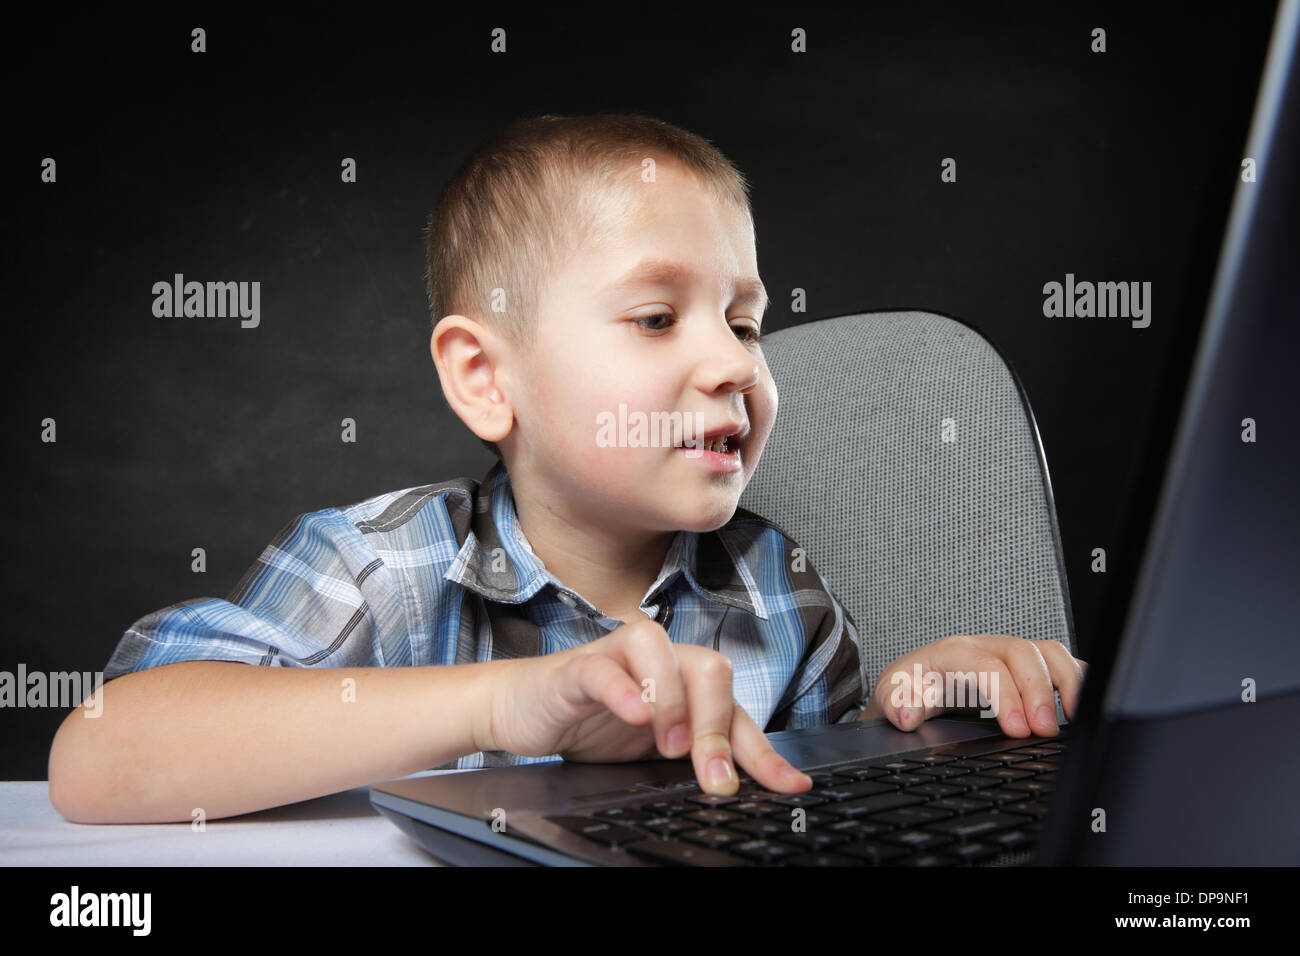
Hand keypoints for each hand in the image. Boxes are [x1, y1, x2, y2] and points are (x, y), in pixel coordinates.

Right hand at [479, 617, 812, 794]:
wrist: (521, 710)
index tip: (789, 785)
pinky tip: (634, 716)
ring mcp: (616, 658)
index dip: (764, 750)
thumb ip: (694, 759)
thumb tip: (739, 790)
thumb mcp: (651, 751)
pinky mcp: (575, 668)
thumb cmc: (588, 725)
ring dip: (673, 700)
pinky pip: (602, 667)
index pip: (735, 710)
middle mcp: (657, 661)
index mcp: (683, 682)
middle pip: (709, 668)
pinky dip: (622, 689)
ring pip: (659, 650)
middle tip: (713, 776)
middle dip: (718, 725)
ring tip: (670, 746)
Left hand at [859, 635, 1087, 736]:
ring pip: (1046, 651)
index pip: (986, 665)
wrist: (915, 680)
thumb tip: (907, 715)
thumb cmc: (908, 686)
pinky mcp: (1025, 666)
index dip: (1006, 695)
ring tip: (1076, 717)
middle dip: (1039, 691)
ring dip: (1067, 681)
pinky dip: (1076, 679)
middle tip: (1044, 730)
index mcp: (952, 652)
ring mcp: (1008, 653)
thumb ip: (896, 705)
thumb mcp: (891, 696)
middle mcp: (985, 646)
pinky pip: (1058, 662)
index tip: (1017, 729)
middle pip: (1022, 653)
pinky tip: (1082, 704)